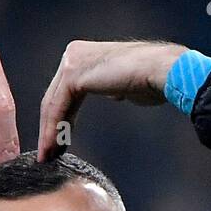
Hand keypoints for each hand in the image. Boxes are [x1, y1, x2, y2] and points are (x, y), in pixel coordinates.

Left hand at [36, 40, 187, 161]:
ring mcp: (72, 61)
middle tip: (48, 154)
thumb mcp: (125, 85)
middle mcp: (74, 53)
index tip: (59, 144)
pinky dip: (53, 130)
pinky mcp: (73, 73)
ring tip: (48, 157)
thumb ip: (113, 88)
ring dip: (49, 134)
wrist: (162, 71)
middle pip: (55, 98)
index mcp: (84, 54)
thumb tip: (114, 94)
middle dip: (50, 129)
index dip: (59, 120)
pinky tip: (54, 148)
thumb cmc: (153, 80)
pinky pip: (58, 107)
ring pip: (53, 104)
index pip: (64, 92)